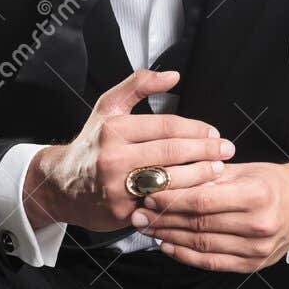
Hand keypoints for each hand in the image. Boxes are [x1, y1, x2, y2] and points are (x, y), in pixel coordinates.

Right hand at [22, 68, 235, 233]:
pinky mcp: (124, 212)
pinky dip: (185, 198)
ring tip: (218, 170)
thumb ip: (139, 85)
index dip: (196, 130)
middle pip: (172, 153)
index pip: (166, 126)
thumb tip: (173, 76)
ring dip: (201, 176)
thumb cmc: (92, 145)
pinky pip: (163, 203)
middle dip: (205, 152)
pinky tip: (200, 192)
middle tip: (226, 150)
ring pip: (171, 180)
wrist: (62, 186)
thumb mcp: (109, 108)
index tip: (214, 133)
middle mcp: (113, 158)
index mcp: (114, 129)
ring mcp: (118, 187)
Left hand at [131, 159, 288, 272]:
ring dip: (169, 237)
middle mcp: (259, 224)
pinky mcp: (253, 265)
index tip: (148, 196)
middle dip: (163, 220)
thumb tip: (167, 179)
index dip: (171, 200)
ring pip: (201, 245)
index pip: (203, 200)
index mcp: (257, 195)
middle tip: (138, 214)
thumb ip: (208, 175)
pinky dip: (185, 255)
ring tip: (147, 229)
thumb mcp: (244, 169)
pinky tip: (167, 245)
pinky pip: (211, 262)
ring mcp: (257, 249)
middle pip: (199, 224)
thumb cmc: (272, 182)